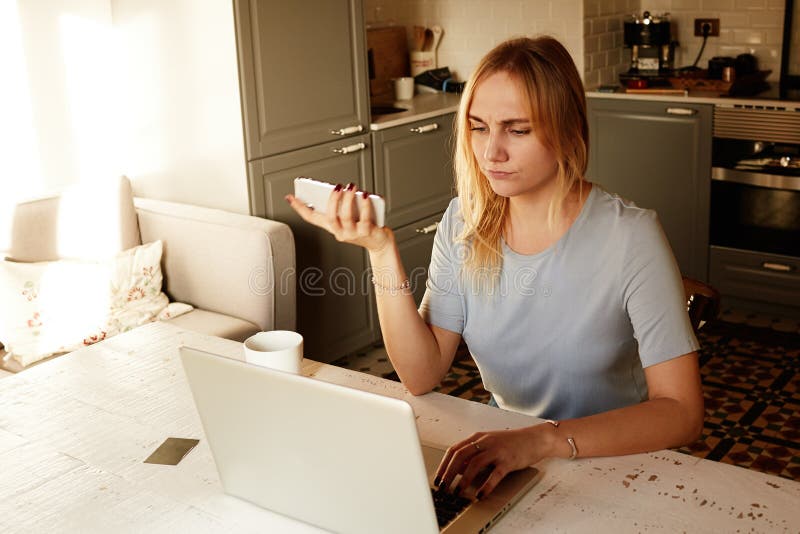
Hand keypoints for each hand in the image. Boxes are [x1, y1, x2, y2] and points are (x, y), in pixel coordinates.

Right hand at [285, 183, 391, 253]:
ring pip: (346, 217)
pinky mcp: (368, 232)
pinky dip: (365, 204)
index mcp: (333, 227)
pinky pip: (365, 217)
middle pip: (330, 217)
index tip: (290, 197)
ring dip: (348, 200)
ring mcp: (353, 234)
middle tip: (337, 187)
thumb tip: (340, 190)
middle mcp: (341, 232)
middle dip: (332, 200)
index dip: (300, 208)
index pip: (312, 218)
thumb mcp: (349, 217)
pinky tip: (365, 195)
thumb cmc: (364, 227)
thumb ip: (342, 205)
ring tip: (351, 187)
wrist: (380, 243)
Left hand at [433, 425, 552, 499]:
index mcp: (478, 438)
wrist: (535, 439)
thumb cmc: (511, 443)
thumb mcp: (489, 445)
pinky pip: (495, 474)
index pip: (454, 450)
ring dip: (464, 479)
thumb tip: (458, 469)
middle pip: (460, 455)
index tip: (438, 477)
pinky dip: (486, 485)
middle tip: (444, 486)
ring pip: (475, 463)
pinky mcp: (508, 460)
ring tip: (459, 492)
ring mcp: (497, 450)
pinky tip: (481, 494)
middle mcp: (485, 442)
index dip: (444, 464)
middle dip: (449, 473)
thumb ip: (473, 455)